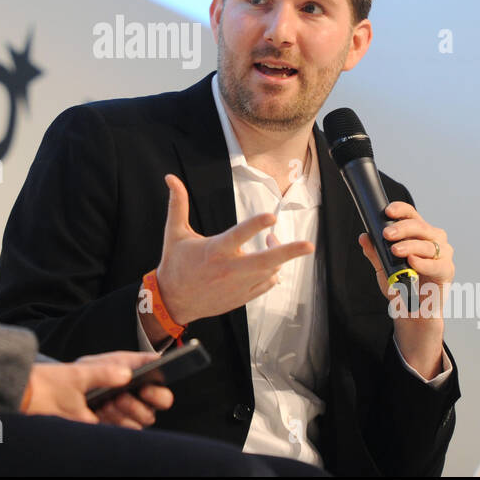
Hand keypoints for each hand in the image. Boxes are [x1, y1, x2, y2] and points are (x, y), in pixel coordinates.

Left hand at [22, 351, 170, 426]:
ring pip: (146, 416)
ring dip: (131, 412)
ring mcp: (126, 408)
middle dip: (151, 397)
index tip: (155, 375)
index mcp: (125, 367)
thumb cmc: (65, 379)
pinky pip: (129, 429)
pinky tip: (102, 415)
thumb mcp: (81, 371)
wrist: (43, 400)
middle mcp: (131, 388)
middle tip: (134, 393)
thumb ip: (104, 371)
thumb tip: (127, 375)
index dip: (162, 370)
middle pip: (160, 397)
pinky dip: (118, 423)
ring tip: (110, 403)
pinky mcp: (116, 425)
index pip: (153, 366)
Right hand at [153, 173, 312, 326]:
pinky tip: (268, 264)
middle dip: (289, 252)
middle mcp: (229, 269)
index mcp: (214, 250)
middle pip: (265, 261)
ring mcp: (238, 285)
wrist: (173, 301)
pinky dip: (272, 273)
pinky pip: (266, 284)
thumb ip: (177, 204)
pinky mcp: (242, 296)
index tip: (271, 216)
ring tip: (272, 242)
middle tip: (308, 245)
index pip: (238, 235)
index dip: (255, 225)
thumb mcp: (175, 233)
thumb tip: (170, 178)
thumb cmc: (175, 263)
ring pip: (270, 271)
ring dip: (278, 256)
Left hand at [358, 201, 452, 379]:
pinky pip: (437, 264)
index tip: (387, 211)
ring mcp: (443, 255)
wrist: (411, 312)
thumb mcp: (383, 268)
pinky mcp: (447, 271)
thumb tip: (364, 236)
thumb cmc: (400, 287)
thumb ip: (375, 252)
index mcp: (418, 234)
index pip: (411, 215)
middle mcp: (433, 240)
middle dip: (402, 228)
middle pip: (421, 226)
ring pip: (429, 243)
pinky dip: (424, 263)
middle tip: (387, 234)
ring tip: (395, 250)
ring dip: (411, 245)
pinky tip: (413, 262)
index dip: (401, 210)